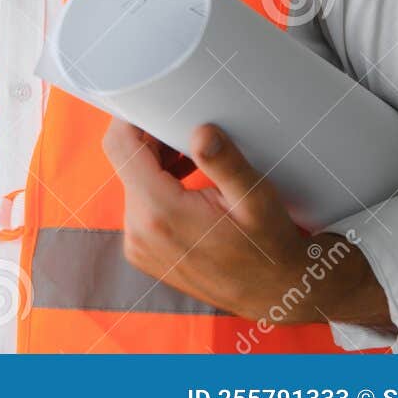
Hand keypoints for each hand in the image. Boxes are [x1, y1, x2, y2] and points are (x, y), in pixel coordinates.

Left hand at [102, 119, 394, 331]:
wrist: (278, 295)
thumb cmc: (271, 245)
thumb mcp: (256, 199)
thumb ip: (225, 163)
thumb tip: (201, 130)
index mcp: (159, 213)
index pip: (119, 147)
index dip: (130, 119)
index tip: (151, 102)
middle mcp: (138, 231)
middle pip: (127, 163)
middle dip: (151, 141)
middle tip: (185, 128)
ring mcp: (138, 246)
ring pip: (133, 184)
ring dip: (157, 166)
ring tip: (192, 158)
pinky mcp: (143, 254)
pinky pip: (139, 208)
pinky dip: (158, 190)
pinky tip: (187, 184)